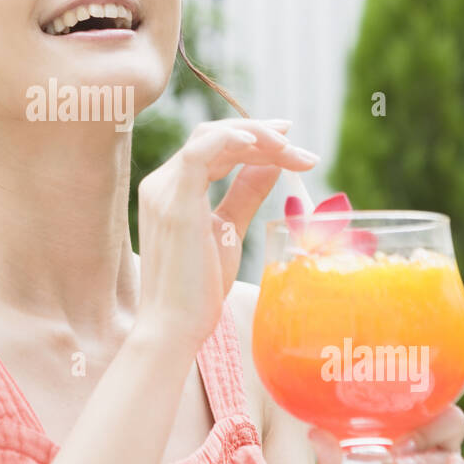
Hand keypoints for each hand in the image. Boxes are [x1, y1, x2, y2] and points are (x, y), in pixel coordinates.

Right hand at [136, 118, 318, 351]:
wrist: (174, 327)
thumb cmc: (197, 290)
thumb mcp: (228, 231)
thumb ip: (245, 194)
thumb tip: (271, 165)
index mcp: (172, 189)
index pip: (215, 148)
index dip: (255, 141)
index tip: (292, 146)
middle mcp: (161, 183)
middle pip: (215, 137)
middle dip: (262, 136)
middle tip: (302, 150)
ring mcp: (164, 189)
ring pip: (210, 137)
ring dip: (255, 136)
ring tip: (291, 147)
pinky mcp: (174, 201)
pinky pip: (200, 152)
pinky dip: (230, 139)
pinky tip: (259, 141)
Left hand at [308, 320, 463, 463]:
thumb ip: (329, 455)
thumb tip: (316, 433)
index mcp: (402, 426)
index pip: (430, 387)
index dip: (452, 359)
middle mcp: (429, 444)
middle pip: (448, 407)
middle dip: (441, 396)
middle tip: (419, 404)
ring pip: (451, 443)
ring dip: (426, 446)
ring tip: (398, 461)